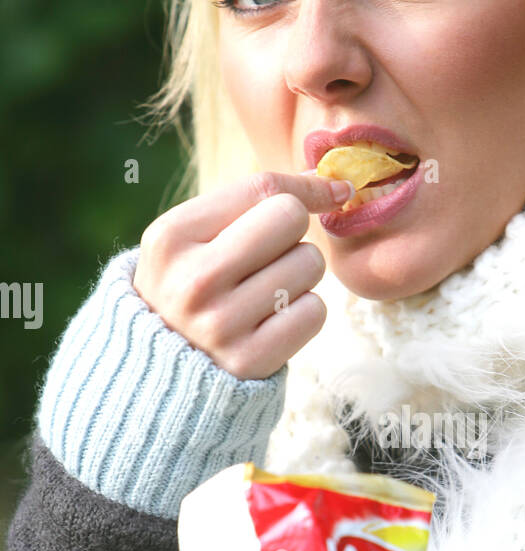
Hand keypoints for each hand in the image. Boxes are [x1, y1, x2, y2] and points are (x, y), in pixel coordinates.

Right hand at [133, 170, 353, 379]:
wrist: (160, 365)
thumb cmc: (192, 282)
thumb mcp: (192, 235)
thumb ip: (253, 201)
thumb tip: (337, 185)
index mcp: (171, 236)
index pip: (264, 189)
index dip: (308, 186)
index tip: (330, 192)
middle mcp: (194, 280)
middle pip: (291, 219)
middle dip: (295, 232)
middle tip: (272, 254)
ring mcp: (221, 325)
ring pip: (310, 264)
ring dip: (300, 274)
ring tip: (266, 291)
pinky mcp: (249, 360)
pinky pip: (315, 311)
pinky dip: (305, 312)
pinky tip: (275, 320)